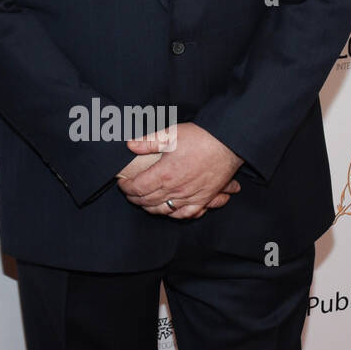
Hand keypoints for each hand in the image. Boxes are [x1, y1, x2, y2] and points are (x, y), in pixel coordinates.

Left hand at [117, 123, 243, 218]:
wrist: (228, 143)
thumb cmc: (200, 137)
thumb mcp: (171, 134)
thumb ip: (148, 141)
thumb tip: (130, 145)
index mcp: (165, 174)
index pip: (138, 188)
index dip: (126, 187)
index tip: (122, 183)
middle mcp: (176, 189)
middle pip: (148, 201)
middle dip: (135, 198)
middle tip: (129, 193)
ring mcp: (190, 196)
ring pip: (164, 210)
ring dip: (150, 208)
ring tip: (143, 202)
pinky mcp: (203, 199)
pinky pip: (185, 214)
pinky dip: (173, 214)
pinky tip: (169, 211)